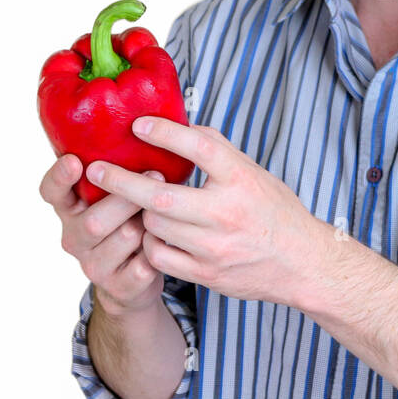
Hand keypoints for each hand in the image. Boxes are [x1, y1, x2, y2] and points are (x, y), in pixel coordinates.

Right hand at [39, 153, 168, 315]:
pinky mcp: (118, 287)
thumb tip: (149, 125)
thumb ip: (118, 172)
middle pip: (94, 221)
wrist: (132, 281)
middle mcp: (74, 237)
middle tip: (156, 173)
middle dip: (127, 198)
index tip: (75, 161)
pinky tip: (166, 243)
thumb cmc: (127, 222)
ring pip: (124, 239)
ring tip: (165, 211)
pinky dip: (158, 251)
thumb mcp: (115, 197)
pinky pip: (143, 266)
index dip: (60, 178)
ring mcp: (93, 266)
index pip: (51, 192)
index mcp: (70, 209)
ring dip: (148, 222)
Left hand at [83, 118, 328, 306]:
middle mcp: (227, 213)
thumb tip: (180, 126)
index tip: (139, 124)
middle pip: (161, 196)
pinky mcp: (206, 274)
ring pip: (154, 226)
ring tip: (133, 203)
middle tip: (96, 168)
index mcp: (242, 180)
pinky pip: (159, 256)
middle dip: (121, 181)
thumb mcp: (254, 173)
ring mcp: (215, 247)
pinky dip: (150, 242)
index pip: (200, 148)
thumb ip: (219, 151)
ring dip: (139, 213)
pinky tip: (153, 233)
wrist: (301, 263)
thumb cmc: (274, 212)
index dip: (167, 133)